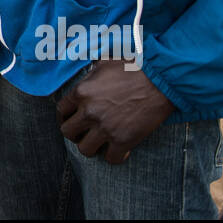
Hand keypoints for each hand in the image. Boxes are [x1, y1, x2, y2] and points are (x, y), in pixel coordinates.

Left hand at [57, 59, 174, 163]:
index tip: (73, 118)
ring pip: (85, 150)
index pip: (61, 110)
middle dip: (75, 133)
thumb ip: (90, 74)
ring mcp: (105, 128)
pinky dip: (115, 156)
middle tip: (85, 132)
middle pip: (67, 132)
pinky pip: (111, 159)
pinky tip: (120, 149)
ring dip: (92, 147)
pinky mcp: (123, 140)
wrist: (161, 80)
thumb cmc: (134, 68)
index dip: (66, 116)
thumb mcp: (105, 63)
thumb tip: (86, 76)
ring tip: (100, 142)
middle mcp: (89, 111)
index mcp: (82, 92)